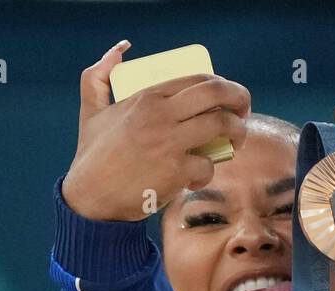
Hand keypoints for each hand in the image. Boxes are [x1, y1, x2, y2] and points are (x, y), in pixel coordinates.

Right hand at [62, 40, 251, 221]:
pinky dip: (208, 172)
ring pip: (221, 124)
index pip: (197, 79)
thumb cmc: (93, 156)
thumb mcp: (91, 110)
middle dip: (240, 98)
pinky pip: (208, 165)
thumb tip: (120, 50)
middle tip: (244, 111)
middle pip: (216, 92)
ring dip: (238, 131)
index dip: (221, 84)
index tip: (226, 97)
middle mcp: (161, 114)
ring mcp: (170, 142)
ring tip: (237, 141)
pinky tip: (198, 176)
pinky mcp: (176, 171)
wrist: (90, 197)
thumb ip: (98, 76)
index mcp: (147, 97)